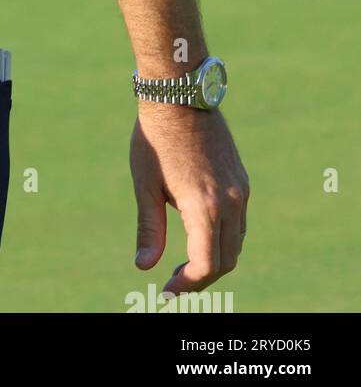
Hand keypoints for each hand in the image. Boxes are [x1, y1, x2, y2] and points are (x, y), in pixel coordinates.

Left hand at [130, 104, 249, 297]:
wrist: (179, 97)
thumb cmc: (155, 139)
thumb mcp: (145, 185)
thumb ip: (150, 228)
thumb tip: (144, 266)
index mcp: (204, 206)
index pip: (205, 264)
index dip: (188, 284)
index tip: (167, 290)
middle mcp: (231, 203)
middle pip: (225, 260)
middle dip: (201, 277)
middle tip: (175, 282)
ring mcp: (241, 191)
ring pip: (236, 243)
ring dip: (215, 259)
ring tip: (186, 263)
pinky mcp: (242, 180)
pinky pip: (240, 222)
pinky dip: (224, 238)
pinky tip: (200, 235)